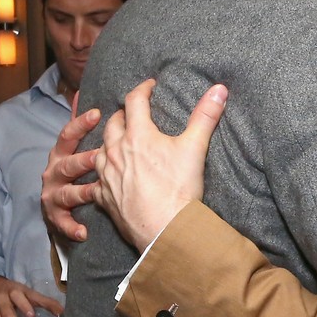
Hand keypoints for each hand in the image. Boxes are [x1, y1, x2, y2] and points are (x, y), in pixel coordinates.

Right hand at [41, 90, 101, 241]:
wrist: (52, 203)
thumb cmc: (70, 169)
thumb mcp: (71, 146)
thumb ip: (77, 123)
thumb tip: (80, 91)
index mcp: (61, 152)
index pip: (68, 134)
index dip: (80, 124)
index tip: (97, 113)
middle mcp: (54, 171)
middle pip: (67, 164)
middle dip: (83, 160)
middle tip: (100, 156)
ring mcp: (53, 194)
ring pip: (67, 192)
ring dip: (81, 192)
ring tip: (95, 192)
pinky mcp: (54, 215)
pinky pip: (63, 222)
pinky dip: (72, 227)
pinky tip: (84, 232)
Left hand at [92, 78, 227, 251]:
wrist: (164, 230)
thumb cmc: (179, 189)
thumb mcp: (195, 148)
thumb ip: (205, 116)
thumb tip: (219, 89)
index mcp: (137, 136)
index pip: (134, 101)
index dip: (143, 89)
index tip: (150, 86)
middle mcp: (116, 151)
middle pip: (112, 123)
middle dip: (123, 115)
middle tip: (133, 115)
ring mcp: (106, 175)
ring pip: (99, 150)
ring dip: (109, 142)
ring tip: (119, 143)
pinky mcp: (104, 197)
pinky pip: (96, 180)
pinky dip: (102, 173)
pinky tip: (110, 176)